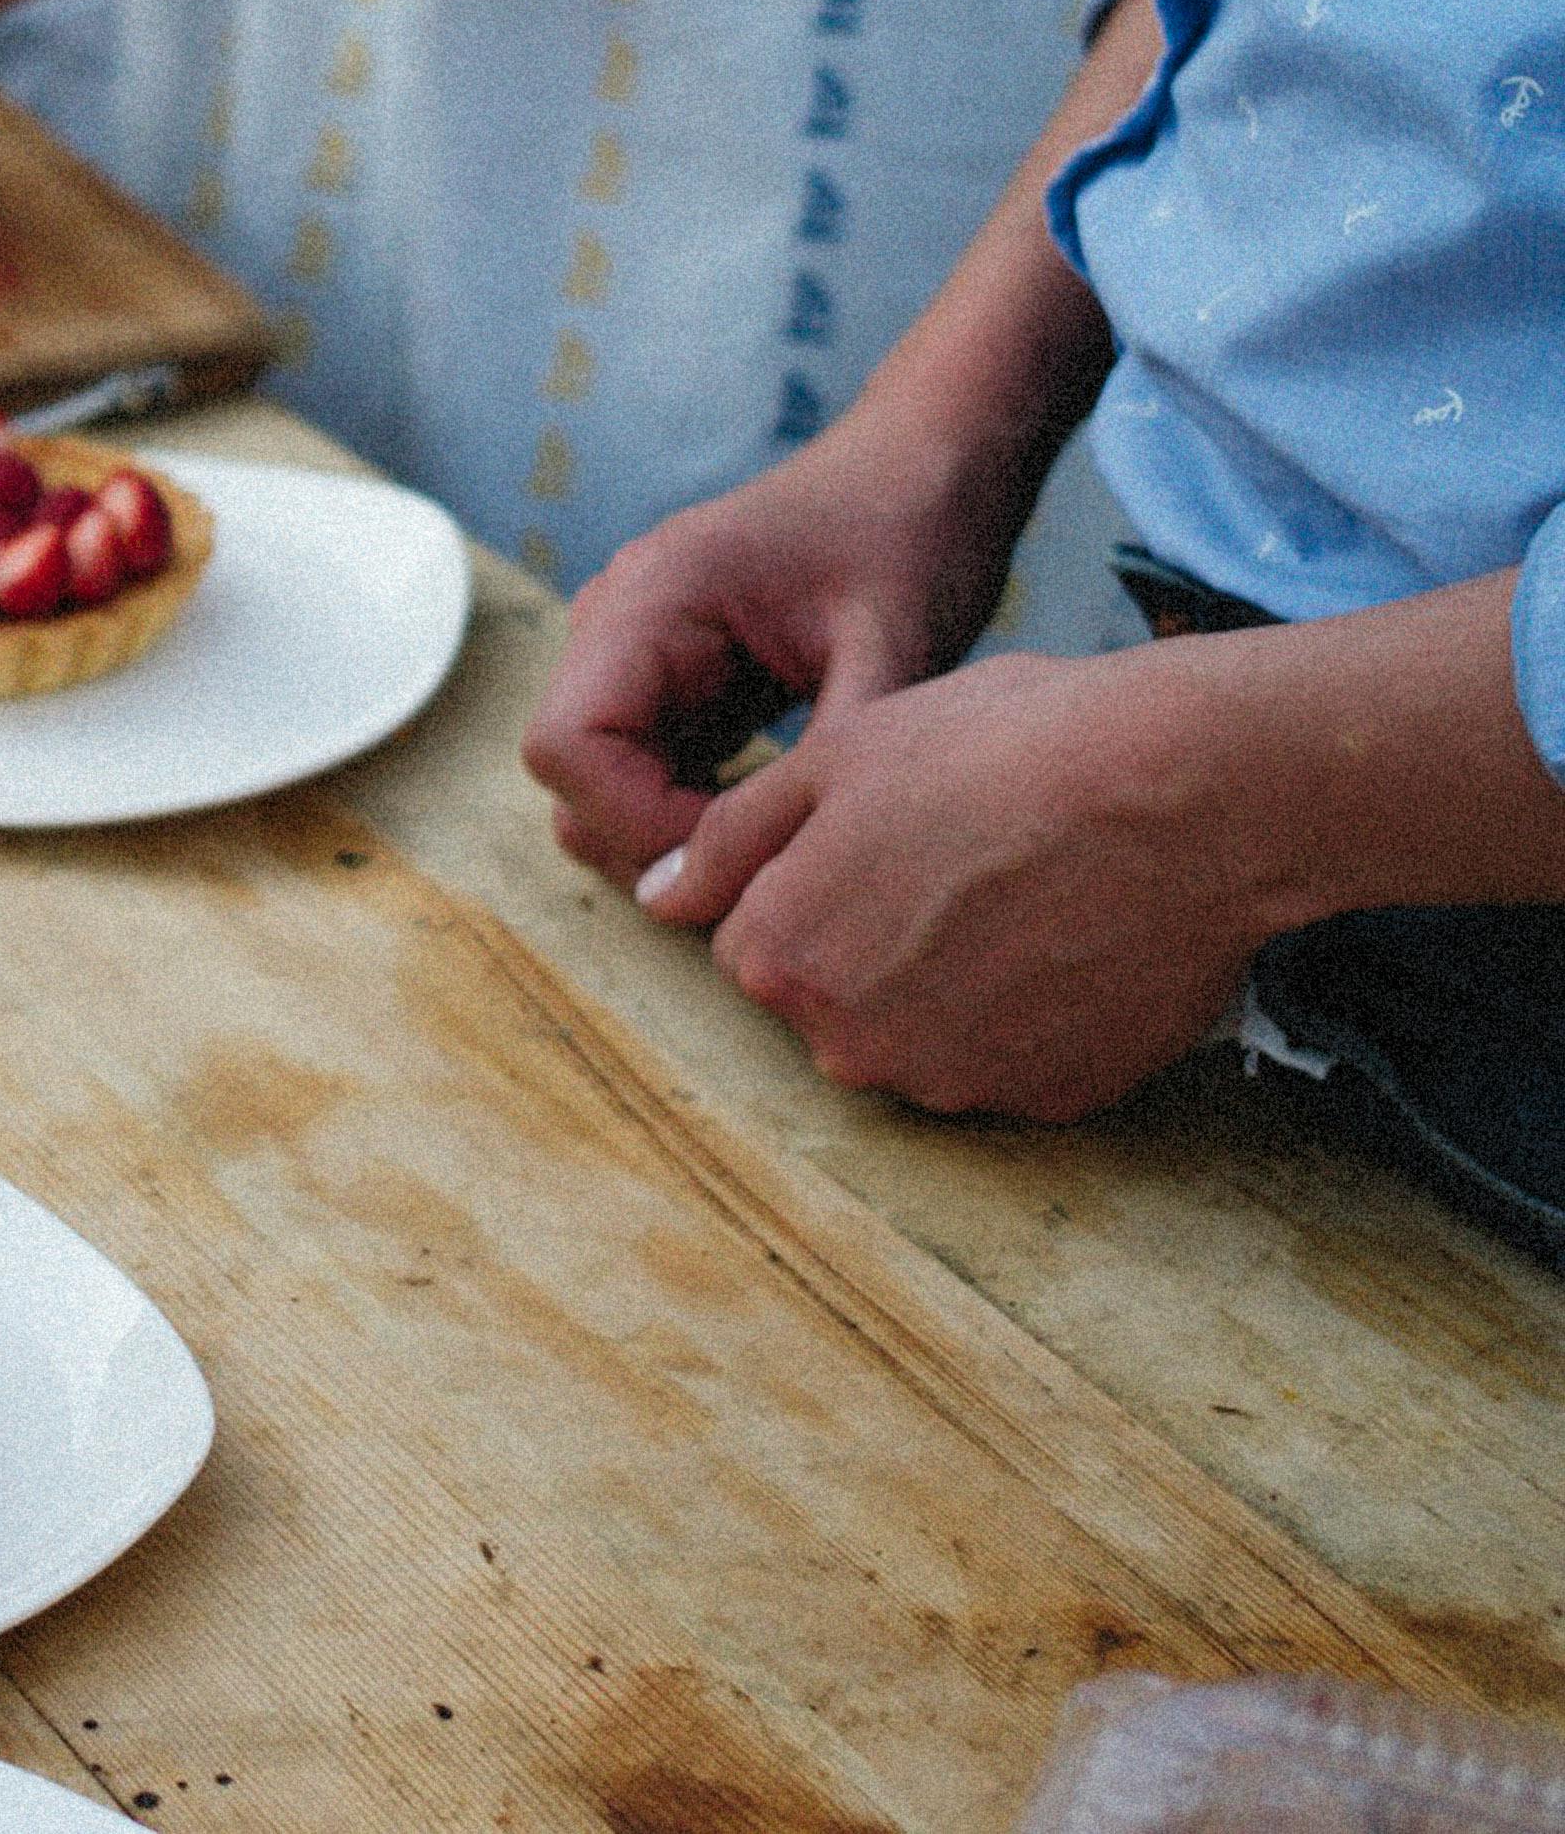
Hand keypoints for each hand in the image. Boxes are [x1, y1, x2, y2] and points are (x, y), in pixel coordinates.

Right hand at [522, 413, 1030, 887]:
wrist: (928, 466)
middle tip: (768, 865)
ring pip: (599, 787)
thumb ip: (831, 754)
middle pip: (570, 778)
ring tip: (777, 846)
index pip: (565, 746)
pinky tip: (773, 819)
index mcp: (651, 599)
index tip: (739, 849)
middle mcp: (617, 626)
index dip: (634, 822)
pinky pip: (642, 773)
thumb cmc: (911, 531)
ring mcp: (635, 655)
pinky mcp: (668, 682)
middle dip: (651, 842)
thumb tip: (779, 873)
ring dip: (671, 834)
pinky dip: (692, 814)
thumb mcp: (893, 649)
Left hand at [627, 648, 1282, 1121]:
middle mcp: (854, 1047)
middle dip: (874, 935)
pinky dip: (1036, 1007)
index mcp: (782, 960)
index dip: (815, 874)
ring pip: (923, 1030)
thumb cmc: (1005, 749)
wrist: (1190, 792)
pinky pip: (1016, 1054)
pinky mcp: (1056, 1098)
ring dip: (954, 976)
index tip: (884, 829)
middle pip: (834, 995)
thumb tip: (656, 899)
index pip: (757, 938)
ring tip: (1025, 887)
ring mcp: (961, 1082)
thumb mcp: (834, 759)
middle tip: (961, 853)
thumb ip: (726, 843)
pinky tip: (1076, 932)